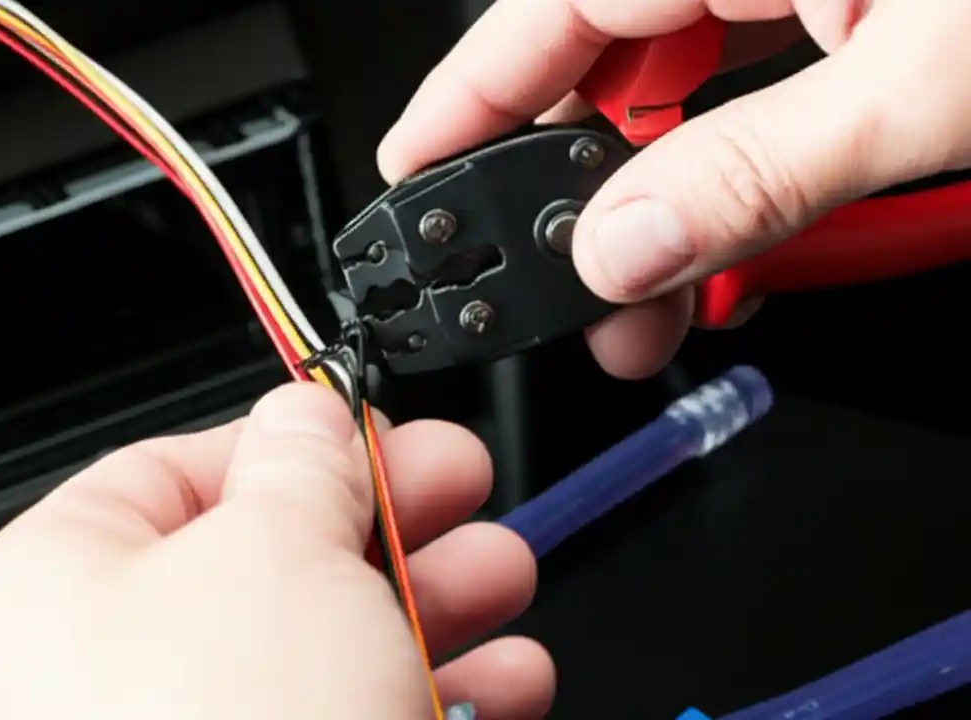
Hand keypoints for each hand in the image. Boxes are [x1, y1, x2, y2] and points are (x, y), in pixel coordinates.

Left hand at [0, 383, 551, 718]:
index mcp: (57, 588)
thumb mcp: (277, 548)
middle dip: (387, 524)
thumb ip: (299, 461)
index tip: (374, 436)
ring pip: (317, 650)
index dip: (287, 444)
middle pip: (263, 561)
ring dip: (428, 608)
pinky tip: (505, 682)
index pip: (171, 473)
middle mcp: (101, 678)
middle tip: (464, 492)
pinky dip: (429, 697)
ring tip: (503, 580)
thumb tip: (308, 414)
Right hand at [378, 0, 970, 378]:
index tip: (411, 177)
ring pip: (687, 101)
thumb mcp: (926, 89)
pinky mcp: (861, 21)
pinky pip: (763, 101)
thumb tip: (622, 251)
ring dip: (672, 213)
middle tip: (574, 299)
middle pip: (611, 74)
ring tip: (665, 308)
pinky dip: (745, 184)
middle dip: (587, 199)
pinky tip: (748, 253)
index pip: (549, 12)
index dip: (465, 101)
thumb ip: (760, 173)